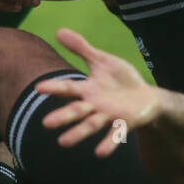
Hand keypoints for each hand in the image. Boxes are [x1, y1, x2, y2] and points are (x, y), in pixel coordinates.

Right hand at [38, 28, 162, 155]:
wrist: (145, 97)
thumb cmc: (120, 79)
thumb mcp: (101, 60)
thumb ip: (81, 48)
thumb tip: (58, 31)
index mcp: (88, 89)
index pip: (69, 88)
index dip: (55, 87)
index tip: (38, 88)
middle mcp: (95, 104)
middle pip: (76, 110)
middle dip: (63, 117)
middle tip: (46, 124)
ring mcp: (109, 115)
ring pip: (91, 124)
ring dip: (78, 133)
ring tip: (63, 143)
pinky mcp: (124, 123)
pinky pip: (115, 134)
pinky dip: (108, 143)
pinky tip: (100, 153)